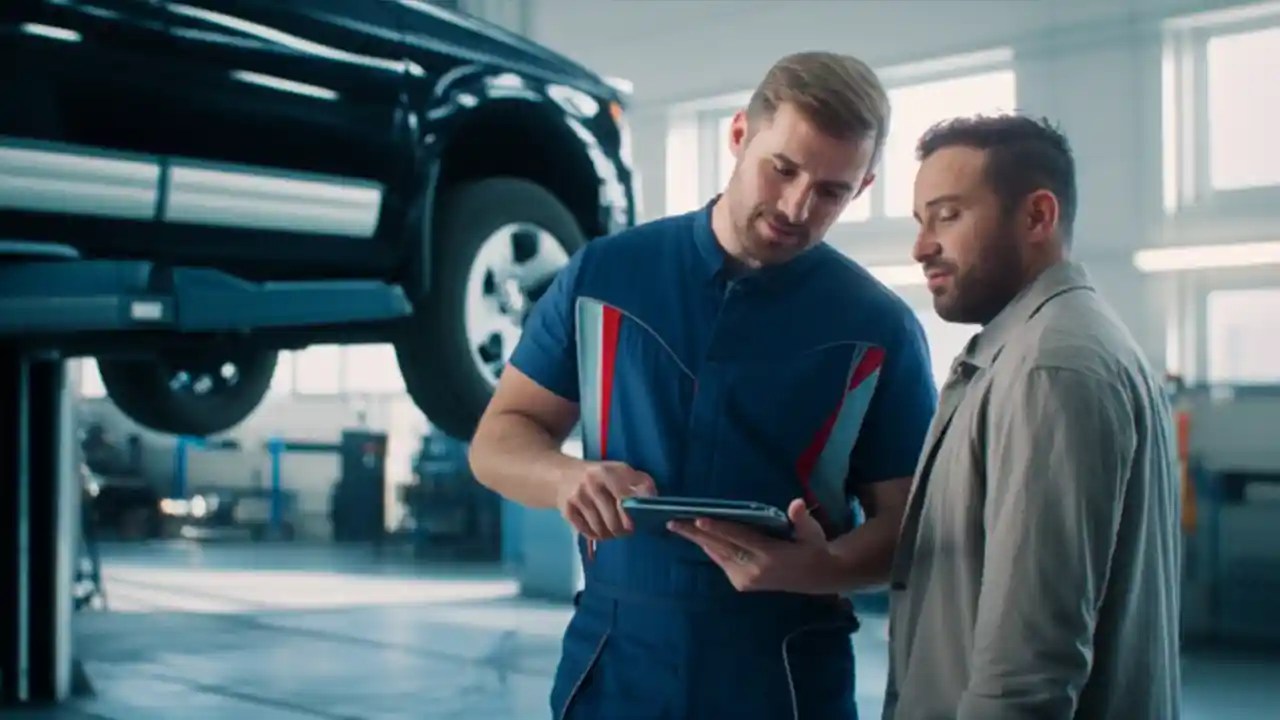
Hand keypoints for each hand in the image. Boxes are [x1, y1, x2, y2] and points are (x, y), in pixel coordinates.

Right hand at [556, 461, 656, 540]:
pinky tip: (599, 530)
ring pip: (600, 529)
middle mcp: (592, 484)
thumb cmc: (597, 474)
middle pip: (613, 520)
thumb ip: (639, 481)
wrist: (559, 474)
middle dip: (623, 530)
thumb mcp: (618, 470)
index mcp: (607, 471)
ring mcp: (578, 498)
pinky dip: (595, 535)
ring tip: (614, 531)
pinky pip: (587, 532)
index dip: (634, 514)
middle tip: (628, 530)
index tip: (641, 519)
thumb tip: (654, 498)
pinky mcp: (567, 511)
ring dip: (610, 534)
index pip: (625, 498)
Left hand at [669, 499, 837, 593]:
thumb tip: (797, 504)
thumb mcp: (812, 532)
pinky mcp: (743, 584)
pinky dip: (710, 549)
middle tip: (673, 522)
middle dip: (696, 534)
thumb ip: (801, 519)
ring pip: (718, 555)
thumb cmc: (814, 548)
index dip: (718, 528)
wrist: (818, 578)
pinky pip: (722, 562)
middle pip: (721, 547)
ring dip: (699, 541)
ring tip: (679, 527)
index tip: (699, 519)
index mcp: (770, 556)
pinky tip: (698, 538)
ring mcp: (746, 579)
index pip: (739, 538)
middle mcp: (754, 570)